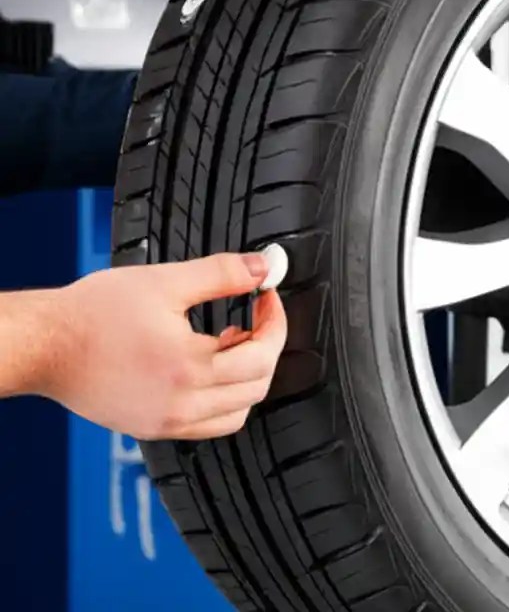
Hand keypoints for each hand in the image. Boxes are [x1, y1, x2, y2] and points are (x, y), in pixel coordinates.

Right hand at [36, 253, 287, 439]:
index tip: (268, 300)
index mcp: (189, 366)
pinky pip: (210, 426)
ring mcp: (168, 423)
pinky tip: (208, 369)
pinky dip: (224, 401)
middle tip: (256, 319)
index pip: (263, 355)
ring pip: (238, 413)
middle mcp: (182, 403)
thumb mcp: (164, 281)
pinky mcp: (153, 429)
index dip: (275, 323)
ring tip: (230, 344)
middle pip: (257, 385)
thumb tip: (264, 267)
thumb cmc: (92, 315)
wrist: (45, 346)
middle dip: (266, 347)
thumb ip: (223, 274)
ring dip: (248, 379)